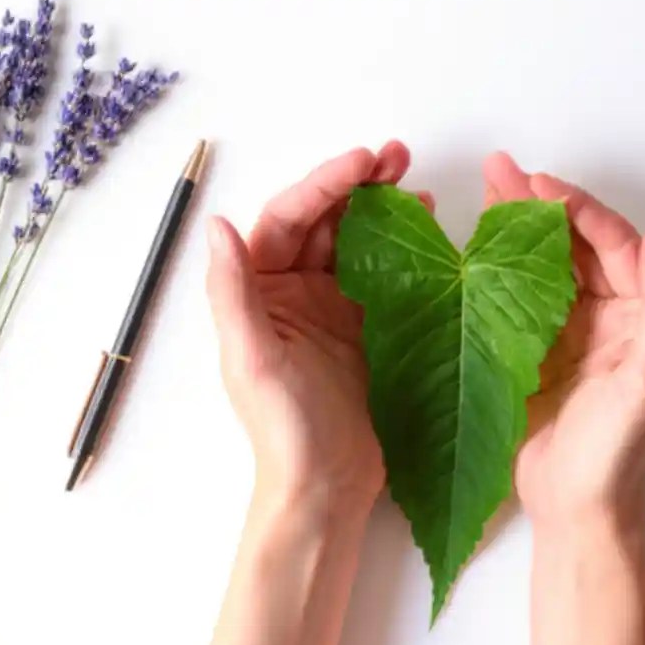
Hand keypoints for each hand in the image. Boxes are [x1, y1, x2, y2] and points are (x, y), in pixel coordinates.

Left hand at [205, 141, 419, 518]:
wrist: (327, 487)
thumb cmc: (283, 428)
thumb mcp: (251, 359)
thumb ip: (233, 292)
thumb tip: (216, 225)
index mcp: (258, 290)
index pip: (287, 219)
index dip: (323, 184)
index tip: (363, 160)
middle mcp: (292, 290)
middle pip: (324, 220)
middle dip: (357, 183)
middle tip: (398, 157)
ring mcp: (333, 307)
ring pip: (356, 240)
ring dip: (382, 207)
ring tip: (417, 182)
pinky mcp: (369, 327)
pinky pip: (385, 274)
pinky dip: (404, 247)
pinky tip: (428, 227)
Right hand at [482, 154, 644, 529]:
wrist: (577, 512)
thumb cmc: (618, 454)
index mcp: (644, 316)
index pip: (614, 245)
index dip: (579, 209)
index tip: (540, 186)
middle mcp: (611, 316)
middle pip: (577, 244)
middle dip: (542, 205)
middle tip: (502, 169)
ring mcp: (571, 332)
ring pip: (546, 264)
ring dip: (519, 226)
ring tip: (485, 188)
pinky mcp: (535, 352)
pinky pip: (520, 296)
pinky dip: (500, 267)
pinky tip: (475, 244)